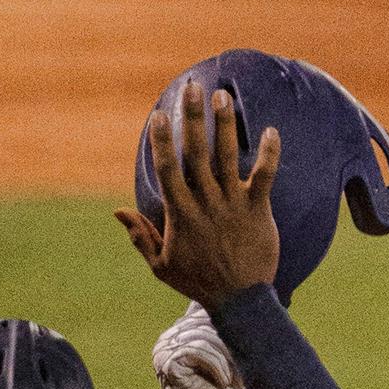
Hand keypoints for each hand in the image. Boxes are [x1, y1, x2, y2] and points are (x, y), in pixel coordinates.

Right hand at [116, 84, 281, 309]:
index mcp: (180, 213)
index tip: (160, 115)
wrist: (240, 302)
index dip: (162, 141)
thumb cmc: (199, 283)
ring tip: (222, 96)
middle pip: (197, 153)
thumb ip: (140, 237)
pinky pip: (265, 176)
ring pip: (228, 157)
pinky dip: (270, 154)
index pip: (167, 169)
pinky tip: (272, 130)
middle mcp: (206, 203)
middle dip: (194, 118)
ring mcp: (233, 205)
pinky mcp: (258, 210)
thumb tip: (117, 212)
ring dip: (225, 125)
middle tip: (192, 87)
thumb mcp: (161, 266)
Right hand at [154, 302, 248, 388]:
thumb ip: (233, 327)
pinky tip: (221, 381)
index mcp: (186, 330)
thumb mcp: (236, 353)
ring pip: (204, 336)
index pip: (202, 309)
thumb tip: (248, 294)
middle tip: (237, 370)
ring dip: (224, 360)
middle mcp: (173, 335)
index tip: (242, 311)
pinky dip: (215, 366)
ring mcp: (166, 346)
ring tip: (228, 379)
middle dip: (228, 346)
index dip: (221, 314)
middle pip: (207, 321)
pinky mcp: (167, 360)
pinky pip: (197, 349)